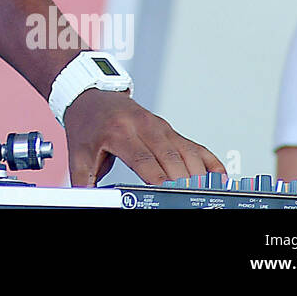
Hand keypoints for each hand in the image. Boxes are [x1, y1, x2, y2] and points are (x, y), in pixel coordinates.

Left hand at [62, 89, 224, 186]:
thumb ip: (82, 179)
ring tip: (202, 193)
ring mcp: (160, 127)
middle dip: (182, 181)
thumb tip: (85, 200)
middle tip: (188, 199)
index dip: (158, 180)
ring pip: (187, 152)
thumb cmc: (87, 123)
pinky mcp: (169, 130)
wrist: (91, 95)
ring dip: (197, 174)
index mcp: (119, 132)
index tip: (166, 196)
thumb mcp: (78, 152)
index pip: (144, 160)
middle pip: (171, 158)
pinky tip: (218, 178)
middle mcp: (144, 127)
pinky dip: (209, 163)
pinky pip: (195, 146)